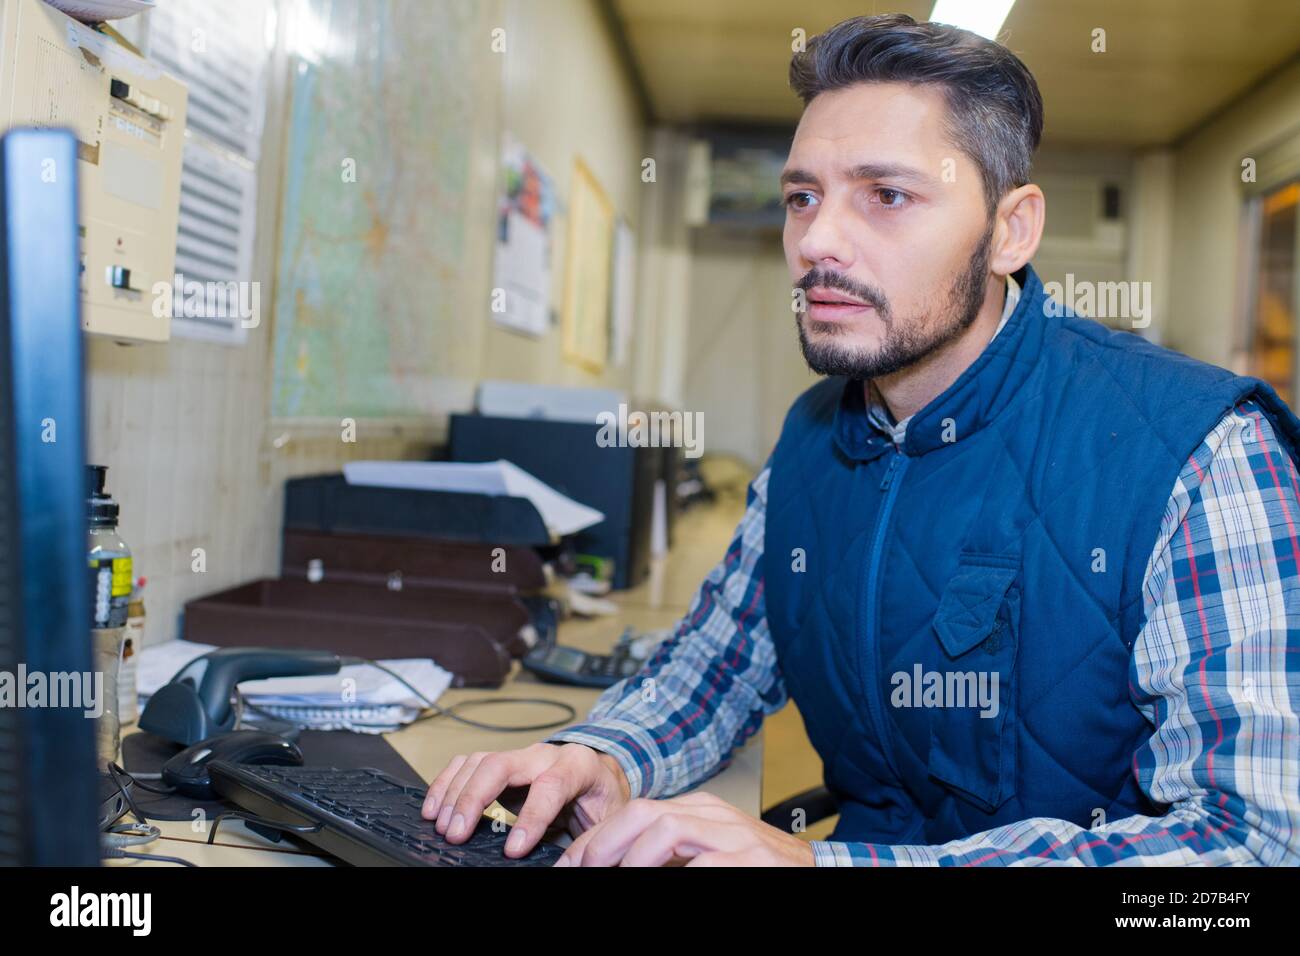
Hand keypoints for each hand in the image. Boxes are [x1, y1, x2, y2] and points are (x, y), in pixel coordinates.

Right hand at [422, 742, 631, 857]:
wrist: (601, 779)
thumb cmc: (603, 801)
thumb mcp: (606, 819)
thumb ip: (589, 836)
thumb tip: (570, 862)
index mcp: (578, 765)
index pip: (550, 785)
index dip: (530, 817)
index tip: (513, 850)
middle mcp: (545, 754)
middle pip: (502, 764)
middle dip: (475, 799)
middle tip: (458, 834)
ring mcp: (521, 756)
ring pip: (479, 762)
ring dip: (455, 794)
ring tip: (444, 827)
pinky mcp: (503, 763)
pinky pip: (468, 763)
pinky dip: (446, 783)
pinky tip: (436, 807)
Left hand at [555, 791, 815, 865]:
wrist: (822, 871)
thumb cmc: (763, 871)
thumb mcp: (708, 857)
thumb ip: (669, 858)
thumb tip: (615, 865)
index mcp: (699, 811)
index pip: (633, 812)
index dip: (594, 840)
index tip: (569, 867)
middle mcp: (714, 815)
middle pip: (643, 811)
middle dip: (601, 844)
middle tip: (581, 873)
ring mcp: (736, 835)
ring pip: (666, 828)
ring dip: (632, 860)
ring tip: (616, 880)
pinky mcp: (754, 860)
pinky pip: (707, 863)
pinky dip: (678, 878)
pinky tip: (663, 889)